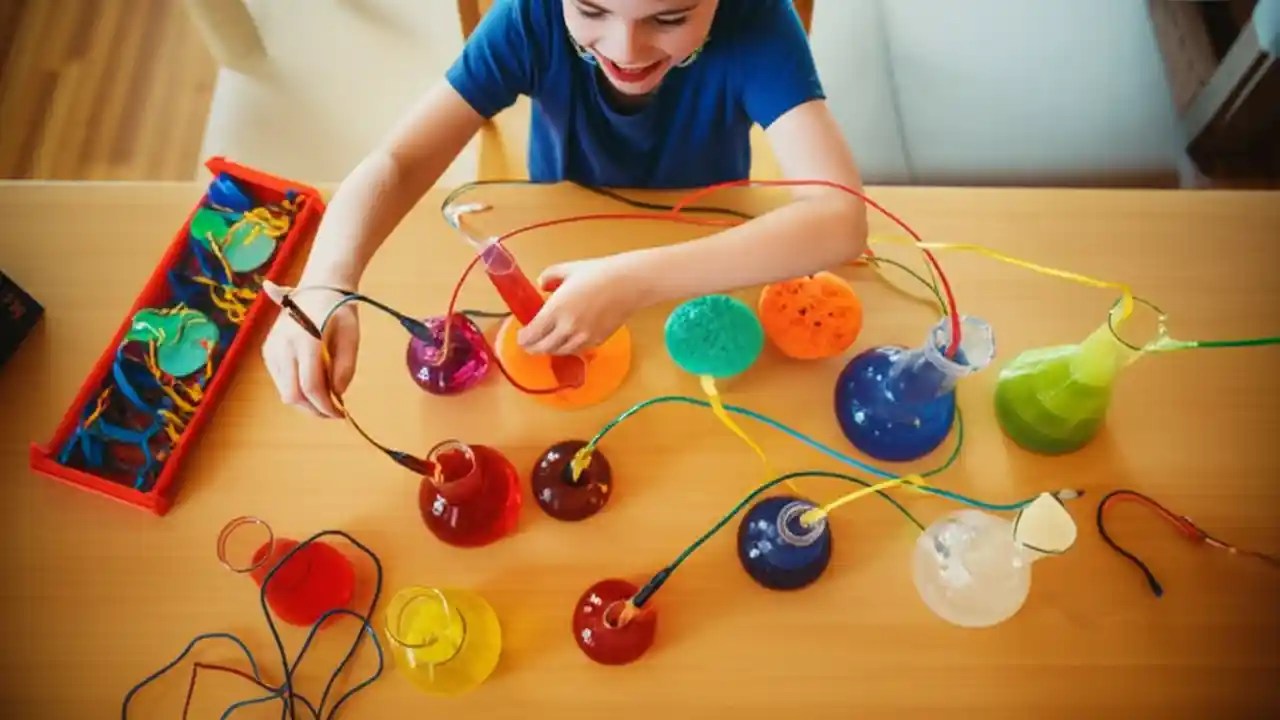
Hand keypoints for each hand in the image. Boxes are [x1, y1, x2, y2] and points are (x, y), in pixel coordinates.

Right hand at [261, 281, 359, 417]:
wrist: (320, 288)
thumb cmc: (340, 311)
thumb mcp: (351, 337)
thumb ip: (345, 368)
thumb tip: (337, 395)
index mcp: (305, 339)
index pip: (310, 386)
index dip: (325, 406)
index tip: (340, 415)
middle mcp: (283, 344)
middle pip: (293, 394)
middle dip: (314, 410)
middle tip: (333, 413)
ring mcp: (272, 348)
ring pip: (284, 391)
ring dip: (305, 401)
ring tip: (326, 398)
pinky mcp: (268, 351)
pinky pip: (280, 380)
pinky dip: (296, 388)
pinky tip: (312, 383)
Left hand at [518, 256, 649, 355]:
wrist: (628, 284)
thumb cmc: (598, 273)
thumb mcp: (568, 269)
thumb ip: (549, 277)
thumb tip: (541, 285)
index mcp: (556, 309)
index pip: (532, 334)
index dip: (523, 338)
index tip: (521, 336)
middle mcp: (567, 328)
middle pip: (542, 348)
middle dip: (532, 348)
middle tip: (529, 344)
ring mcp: (583, 337)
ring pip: (559, 352)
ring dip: (550, 349)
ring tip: (546, 344)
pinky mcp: (596, 341)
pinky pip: (576, 350)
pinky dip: (567, 348)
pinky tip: (566, 342)